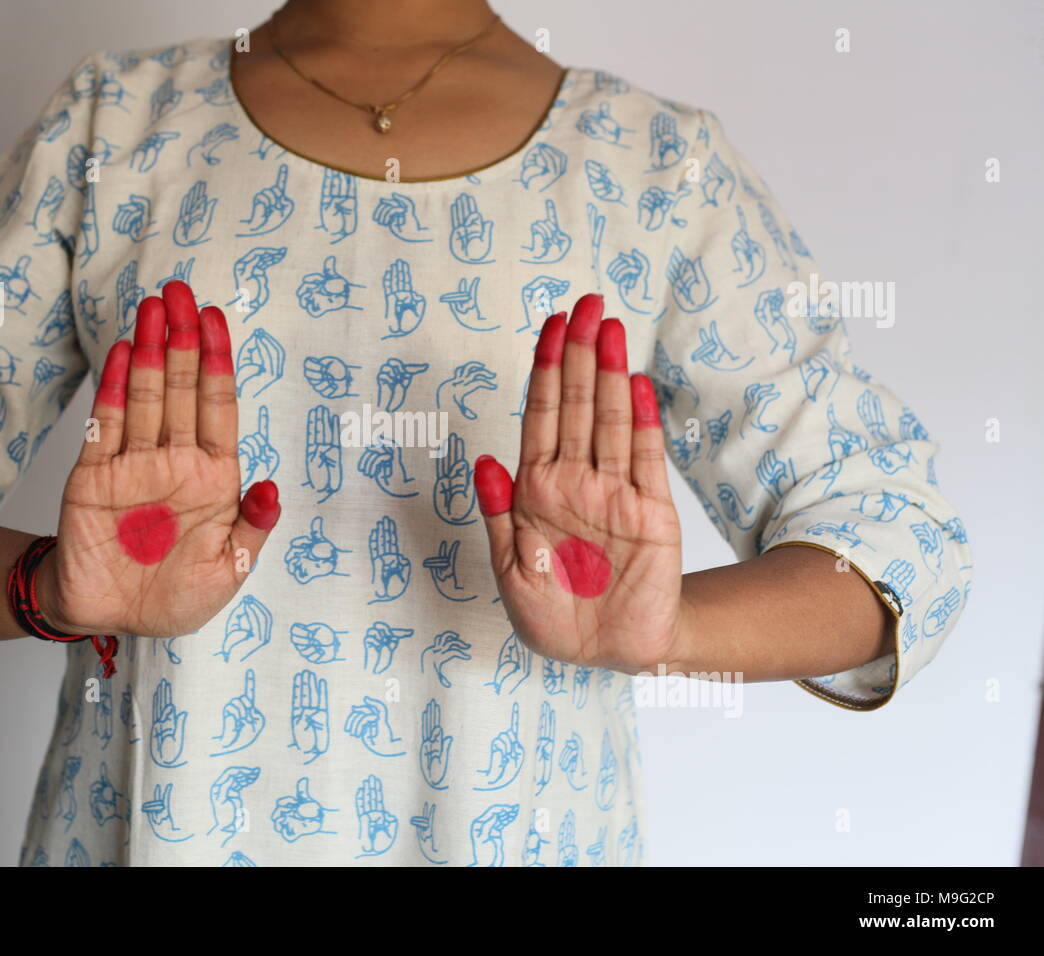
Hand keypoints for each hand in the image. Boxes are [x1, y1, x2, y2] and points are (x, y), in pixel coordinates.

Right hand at [37, 281, 281, 638]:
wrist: (110, 619)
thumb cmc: (174, 597)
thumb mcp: (226, 572)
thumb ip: (250, 530)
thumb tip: (272, 488)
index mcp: (214, 478)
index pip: (218, 408)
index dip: (218, 363)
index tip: (217, 319)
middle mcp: (175, 460)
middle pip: (180, 389)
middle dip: (183, 341)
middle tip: (180, 292)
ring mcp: (133, 464)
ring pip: (143, 397)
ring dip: (147, 352)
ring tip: (152, 308)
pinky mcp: (93, 477)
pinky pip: (104, 426)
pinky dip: (111, 389)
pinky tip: (119, 352)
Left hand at [473, 293, 685, 671]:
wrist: (606, 653)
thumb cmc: (552, 616)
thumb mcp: (509, 572)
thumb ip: (497, 516)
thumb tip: (483, 460)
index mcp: (535, 490)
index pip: (541, 415)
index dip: (545, 369)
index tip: (551, 324)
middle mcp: (575, 481)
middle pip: (578, 405)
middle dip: (579, 353)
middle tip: (587, 302)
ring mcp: (615, 494)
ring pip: (611, 422)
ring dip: (609, 374)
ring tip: (609, 327)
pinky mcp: (651, 516)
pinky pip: (646, 462)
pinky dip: (641, 423)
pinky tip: (635, 384)